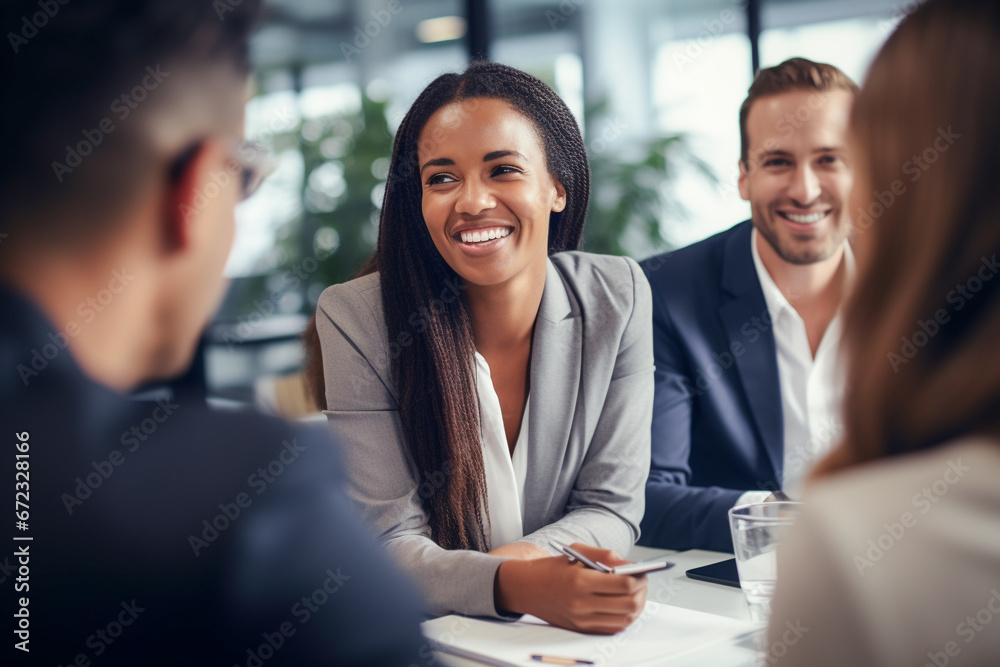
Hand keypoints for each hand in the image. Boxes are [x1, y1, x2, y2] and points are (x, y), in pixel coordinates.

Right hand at [494, 542, 646, 634]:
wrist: (526, 588)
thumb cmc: (552, 568)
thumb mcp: (577, 552)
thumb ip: (606, 556)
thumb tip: (630, 565)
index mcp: (581, 581)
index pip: (624, 585)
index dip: (638, 578)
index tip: (641, 572)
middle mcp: (582, 603)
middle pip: (628, 604)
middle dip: (641, 593)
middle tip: (642, 583)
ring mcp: (582, 619)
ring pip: (624, 619)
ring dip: (636, 607)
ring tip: (635, 594)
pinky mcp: (581, 629)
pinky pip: (612, 628)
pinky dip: (624, 618)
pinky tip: (623, 606)